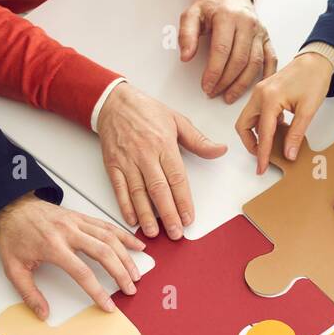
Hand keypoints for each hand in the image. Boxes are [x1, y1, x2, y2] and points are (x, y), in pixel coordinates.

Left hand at [0, 193, 144, 318]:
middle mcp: (68, 232)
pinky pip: (107, 225)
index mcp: (53, 246)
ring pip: (109, 238)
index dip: (98, 291)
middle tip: (130, 289)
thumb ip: (29, 293)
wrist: (10, 206)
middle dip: (121, 273)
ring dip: (126, 256)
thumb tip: (43, 313)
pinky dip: (124, 235)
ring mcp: (77, 222)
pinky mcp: (81, 217)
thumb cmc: (13, 234)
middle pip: (103, 253)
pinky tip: (137, 245)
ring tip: (136, 273)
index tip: (108, 305)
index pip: (82, 273)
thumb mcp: (13, 268)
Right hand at [98, 83, 225, 239]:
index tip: (189, 218)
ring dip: (146, 215)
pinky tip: (132, 220)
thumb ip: (198, 140)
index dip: (183, 200)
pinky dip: (125, 206)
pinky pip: (119, 188)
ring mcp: (127, 161)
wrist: (113, 102)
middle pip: (158, 189)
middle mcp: (145, 154)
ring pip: (138, 192)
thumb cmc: (145, 111)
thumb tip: (220, 150)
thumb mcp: (176, 120)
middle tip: (175, 232)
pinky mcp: (113, 165)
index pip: (176, 178)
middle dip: (168, 214)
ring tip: (154, 232)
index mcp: (163, 144)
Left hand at [179, 0, 275, 102]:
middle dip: (225, 81)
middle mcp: (247, 24)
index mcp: (228, 17)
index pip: (222, 50)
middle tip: (213, 92)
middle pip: (238, 60)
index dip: (214, 72)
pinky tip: (256, 88)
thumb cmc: (212, 7)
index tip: (206, 85)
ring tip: (229, 95)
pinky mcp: (266, 39)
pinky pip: (271, 60)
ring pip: (254, 64)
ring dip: (241, 84)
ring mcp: (259, 32)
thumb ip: (186, 34)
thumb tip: (186, 56)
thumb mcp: (193, 14)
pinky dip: (266, 76)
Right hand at [235, 51, 331, 173]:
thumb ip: (296, 134)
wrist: (316, 61)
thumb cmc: (314, 79)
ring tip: (274, 143)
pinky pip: (256, 113)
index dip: (262, 154)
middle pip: (244, 126)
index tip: (261, 168)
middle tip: (263, 156)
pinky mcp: (263, 92)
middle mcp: (259, 94)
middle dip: (251, 144)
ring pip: (248, 120)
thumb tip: (289, 154)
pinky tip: (279, 130)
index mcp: (269, 98)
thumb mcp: (307, 110)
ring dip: (257, 134)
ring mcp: (259, 92)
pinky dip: (263, 125)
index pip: (262, 133)